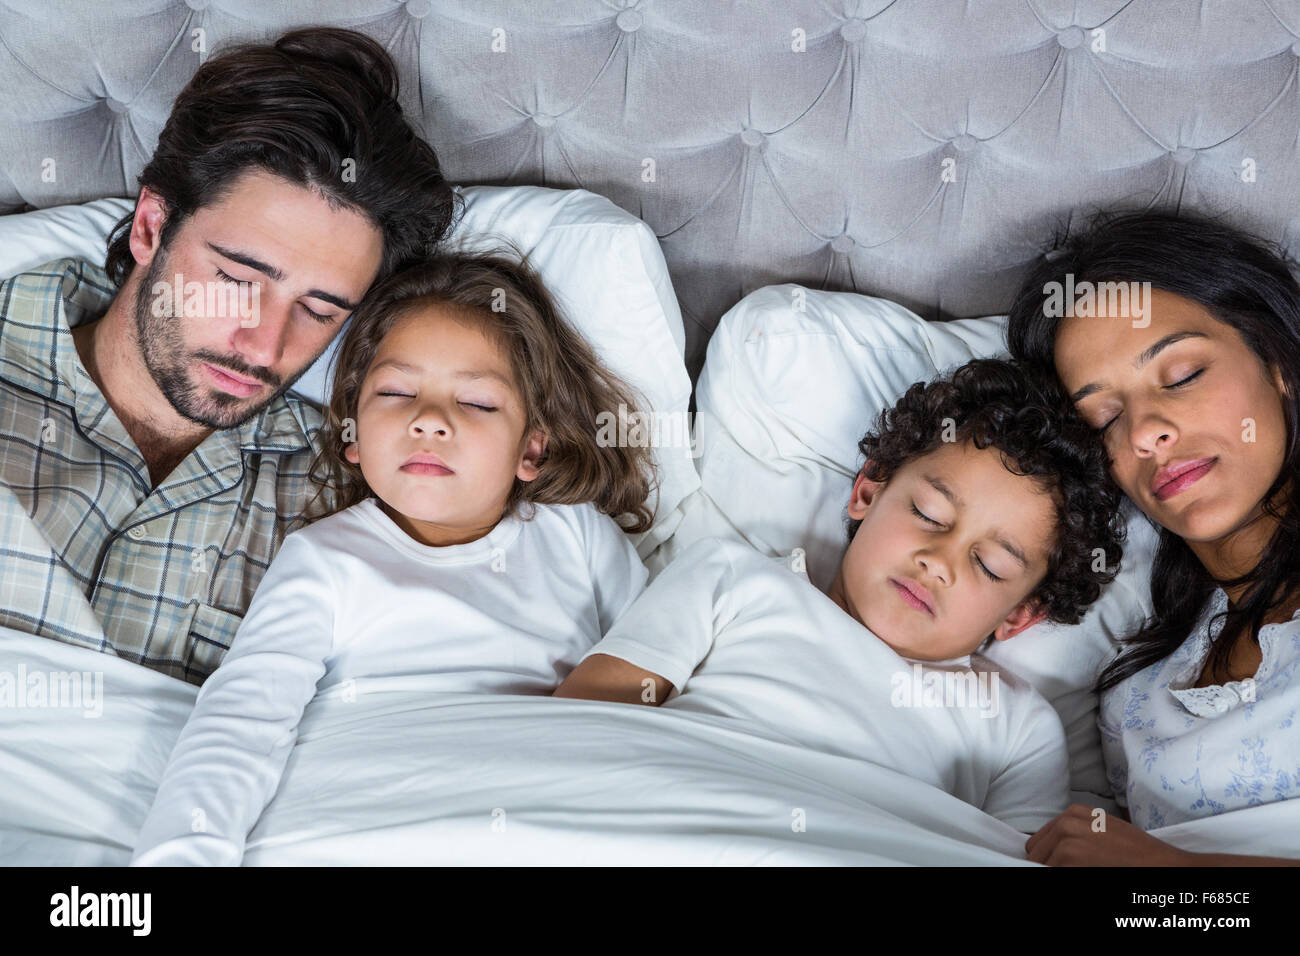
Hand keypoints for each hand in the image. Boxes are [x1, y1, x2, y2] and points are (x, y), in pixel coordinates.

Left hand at [1025, 804, 1194, 865]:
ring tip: (1085, 871)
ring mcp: (1065, 841)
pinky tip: (1084, 874)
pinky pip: (1049, 873)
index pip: (1041, 838)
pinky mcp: (1068, 859)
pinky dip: (1060, 876)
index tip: (1058, 864)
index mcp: (1074, 813)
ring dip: (1056, 871)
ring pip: (1041, 864)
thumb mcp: (1102, 830)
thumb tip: (1053, 849)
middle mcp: (1066, 823)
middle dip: (1048, 864)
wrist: (1160, 864)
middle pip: (1036, 851)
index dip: (1048, 855)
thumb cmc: (1137, 852)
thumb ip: (1076, 834)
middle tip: (1073, 870)